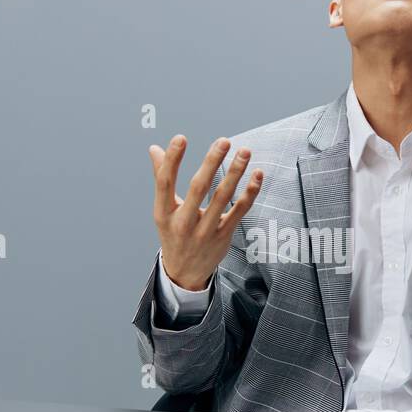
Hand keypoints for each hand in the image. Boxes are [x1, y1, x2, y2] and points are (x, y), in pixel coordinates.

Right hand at [148, 135, 263, 290]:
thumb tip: (155, 149)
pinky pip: (239, 211)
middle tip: (223, 141)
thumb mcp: (163, 210)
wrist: (184, 273)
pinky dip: (250, 193)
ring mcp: (205, 231)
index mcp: (164, 213)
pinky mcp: (224, 236)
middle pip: (198, 188)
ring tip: (244, 152)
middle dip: (211, 163)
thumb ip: (162, 178)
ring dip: (235, 173)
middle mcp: (183, 223)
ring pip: (223, 197)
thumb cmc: (174, 234)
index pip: (165, 183)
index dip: (172, 160)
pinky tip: (256, 175)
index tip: (180, 138)